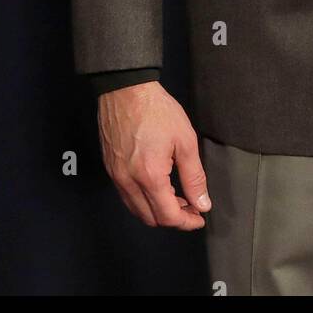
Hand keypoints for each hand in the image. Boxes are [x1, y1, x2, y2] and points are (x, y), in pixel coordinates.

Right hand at [97, 81, 211, 228]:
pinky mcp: (110, 169)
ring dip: (157, 210)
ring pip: (137, 210)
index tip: (199, 218)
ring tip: (177, 197)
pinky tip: (157, 186)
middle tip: (191, 206)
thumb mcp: (185, 141)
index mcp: (150, 176)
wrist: (126, 90)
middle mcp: (129, 182)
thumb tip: (202, 202)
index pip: (168, 216)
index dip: (187, 222)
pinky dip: (143, 200)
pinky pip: (127, 196)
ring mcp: (116, 176)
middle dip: (173, 218)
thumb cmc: (155, 110)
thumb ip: (194, 176)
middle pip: (151, 218)